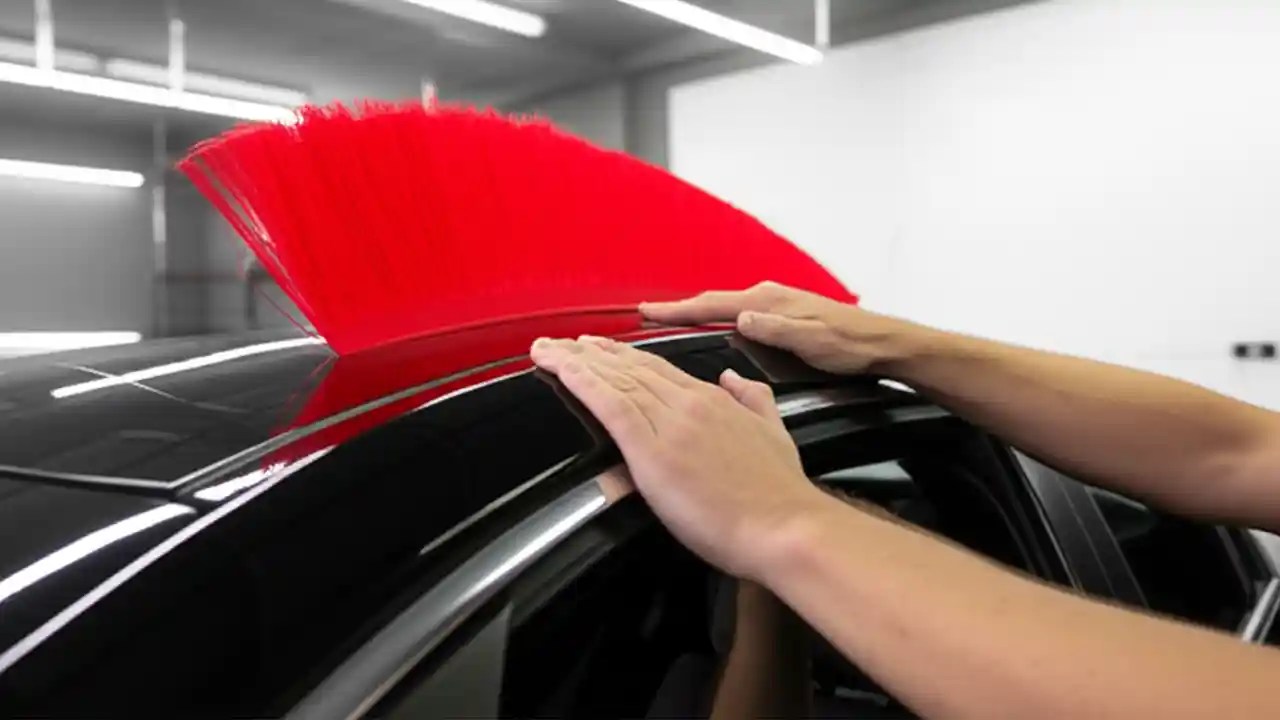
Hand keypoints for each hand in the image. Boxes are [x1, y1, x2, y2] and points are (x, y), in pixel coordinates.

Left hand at [530, 335, 825, 579]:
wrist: (786, 526)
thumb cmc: (780, 493)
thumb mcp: (774, 432)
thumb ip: (753, 400)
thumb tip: (734, 379)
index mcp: (713, 400)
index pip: (658, 369)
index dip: (623, 355)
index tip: (600, 347)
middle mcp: (687, 404)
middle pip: (629, 368)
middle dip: (590, 352)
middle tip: (560, 342)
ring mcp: (668, 425)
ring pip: (613, 380)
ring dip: (574, 361)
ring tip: (546, 349)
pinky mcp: (652, 452)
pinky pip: (610, 406)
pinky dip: (582, 383)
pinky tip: (562, 371)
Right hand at [641, 281, 914, 375]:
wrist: (882, 344)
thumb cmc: (850, 345)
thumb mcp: (812, 340)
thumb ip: (776, 329)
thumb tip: (741, 319)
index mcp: (768, 302)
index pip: (712, 305)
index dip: (678, 310)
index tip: (647, 311)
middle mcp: (767, 297)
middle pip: (713, 303)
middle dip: (680, 309)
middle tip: (648, 316)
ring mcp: (775, 304)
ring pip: (725, 308)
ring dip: (697, 314)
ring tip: (670, 323)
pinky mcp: (782, 316)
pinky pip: (738, 315)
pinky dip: (717, 320)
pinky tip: (714, 332)